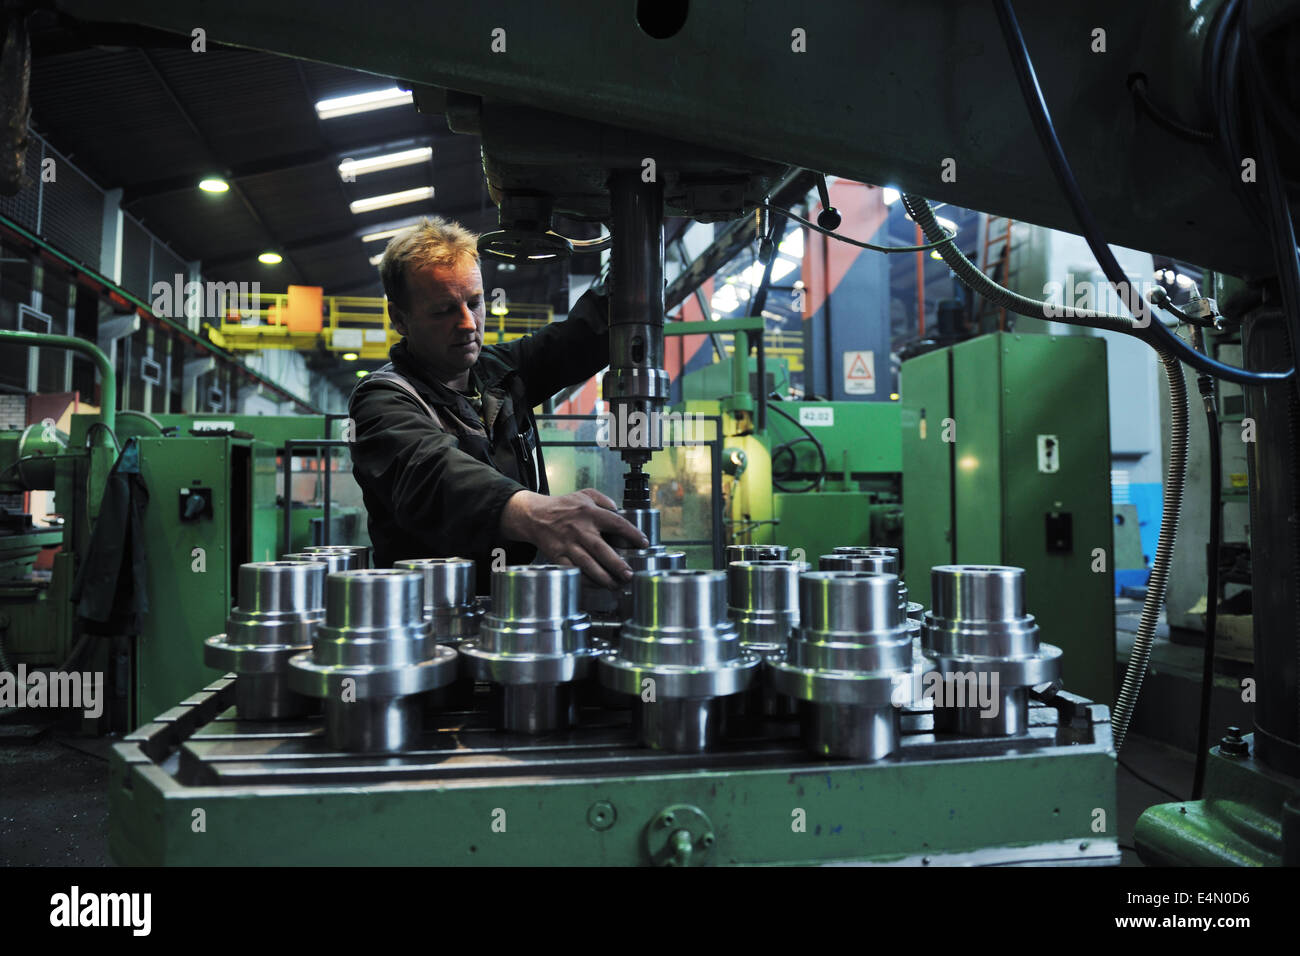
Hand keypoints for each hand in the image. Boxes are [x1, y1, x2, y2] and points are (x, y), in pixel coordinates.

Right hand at [500, 488, 648, 588]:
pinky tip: (595, 586)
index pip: (616, 523)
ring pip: (587, 564)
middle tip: (629, 574)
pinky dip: (584, 580)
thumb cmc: (563, 506)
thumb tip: (619, 510)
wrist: (534, 515)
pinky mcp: (557, 556)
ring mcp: (568, 544)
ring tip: (616, 586)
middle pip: (601, 549)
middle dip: (616, 564)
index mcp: (590, 512)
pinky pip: (573, 571)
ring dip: (602, 577)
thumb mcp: (585, 494)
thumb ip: (605, 500)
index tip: (644, 543)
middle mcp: (580, 529)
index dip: (632, 534)